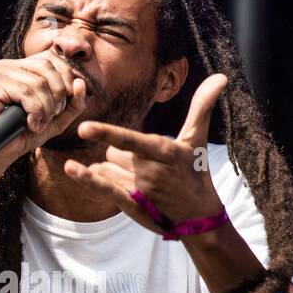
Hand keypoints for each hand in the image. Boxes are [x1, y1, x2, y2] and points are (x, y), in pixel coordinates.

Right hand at [0, 48, 89, 166]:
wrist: (0, 153)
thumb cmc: (25, 134)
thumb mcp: (57, 118)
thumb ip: (74, 102)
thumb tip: (81, 82)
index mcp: (21, 66)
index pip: (51, 57)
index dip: (65, 77)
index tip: (64, 103)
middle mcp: (8, 65)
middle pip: (47, 67)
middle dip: (58, 94)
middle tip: (51, 116)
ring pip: (38, 83)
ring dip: (46, 109)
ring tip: (39, 124)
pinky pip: (25, 94)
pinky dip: (35, 112)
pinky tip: (30, 124)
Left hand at [65, 73, 228, 233]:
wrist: (198, 216)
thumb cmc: (196, 172)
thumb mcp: (197, 139)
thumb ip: (202, 106)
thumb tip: (221, 77)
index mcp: (164, 152)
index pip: (130, 140)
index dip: (107, 134)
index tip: (84, 128)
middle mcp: (149, 172)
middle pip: (113, 153)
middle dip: (119, 157)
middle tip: (144, 168)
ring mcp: (139, 190)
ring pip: (105, 168)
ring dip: (109, 170)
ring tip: (134, 180)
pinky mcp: (131, 205)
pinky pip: (103, 188)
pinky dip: (86, 179)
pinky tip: (71, 169)